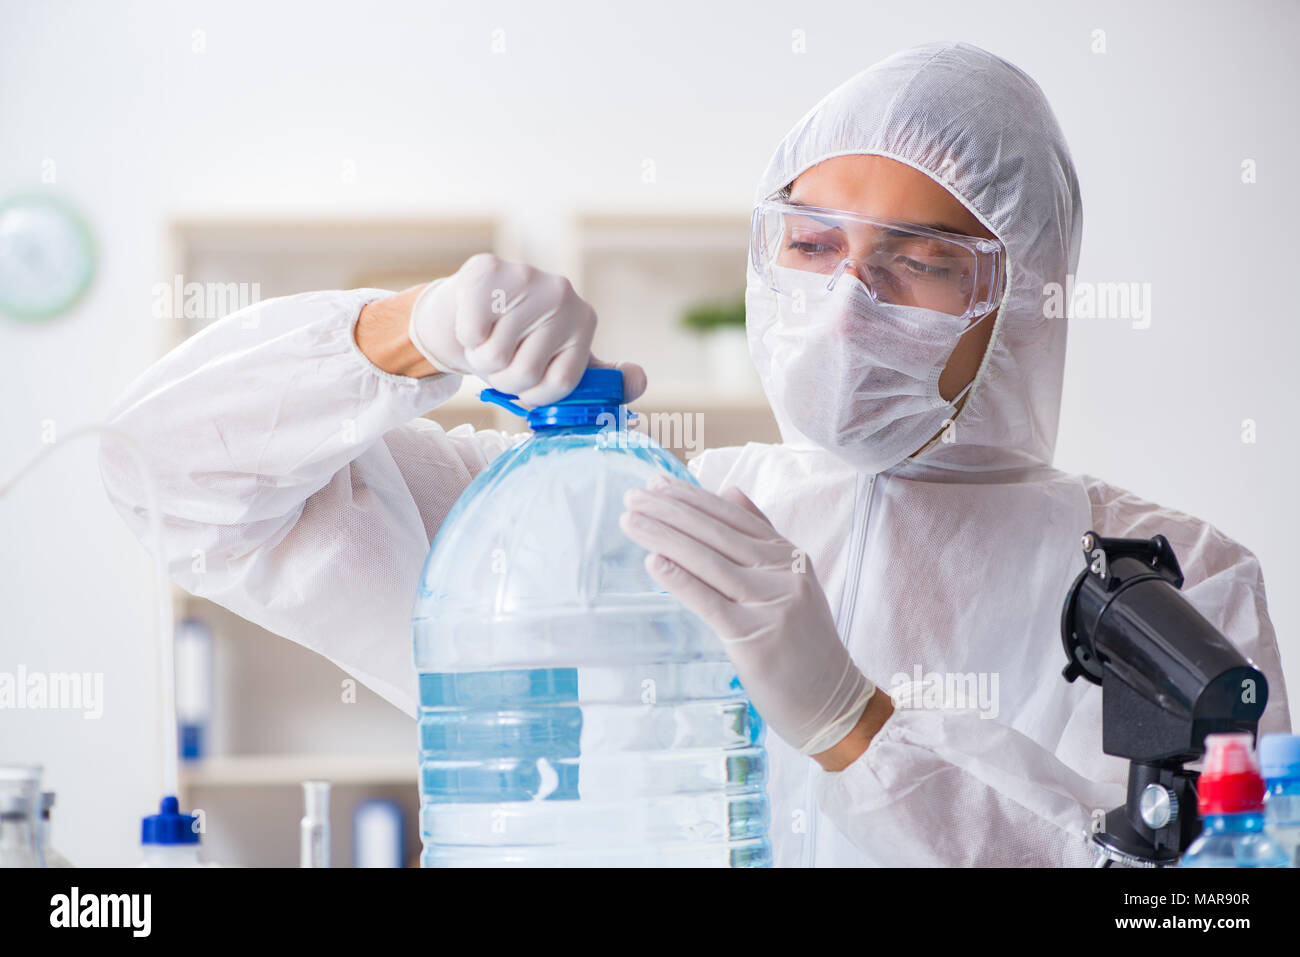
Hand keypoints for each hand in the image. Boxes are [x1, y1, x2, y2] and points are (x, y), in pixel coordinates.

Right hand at [408, 253, 645, 406]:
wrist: (470, 313)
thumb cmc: (517, 346)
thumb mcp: (561, 364)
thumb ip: (602, 381)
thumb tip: (638, 378)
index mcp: (584, 321)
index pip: (561, 383)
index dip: (535, 395)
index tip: (527, 386)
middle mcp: (562, 294)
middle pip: (525, 372)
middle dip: (504, 379)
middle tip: (502, 361)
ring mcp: (527, 277)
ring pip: (494, 355)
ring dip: (481, 360)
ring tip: (487, 342)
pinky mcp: (487, 270)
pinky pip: (471, 332)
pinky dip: (465, 339)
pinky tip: (473, 323)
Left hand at [619, 474, 878, 759]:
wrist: (834, 701)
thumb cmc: (805, 645)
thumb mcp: (792, 581)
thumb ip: (762, 536)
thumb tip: (730, 492)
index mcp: (788, 556)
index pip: (732, 516)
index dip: (692, 497)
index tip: (656, 483)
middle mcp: (782, 573)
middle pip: (716, 533)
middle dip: (670, 511)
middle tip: (632, 496)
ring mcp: (771, 604)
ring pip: (709, 561)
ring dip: (665, 537)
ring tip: (630, 521)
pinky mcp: (755, 638)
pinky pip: (710, 602)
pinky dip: (680, 579)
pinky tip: (654, 562)